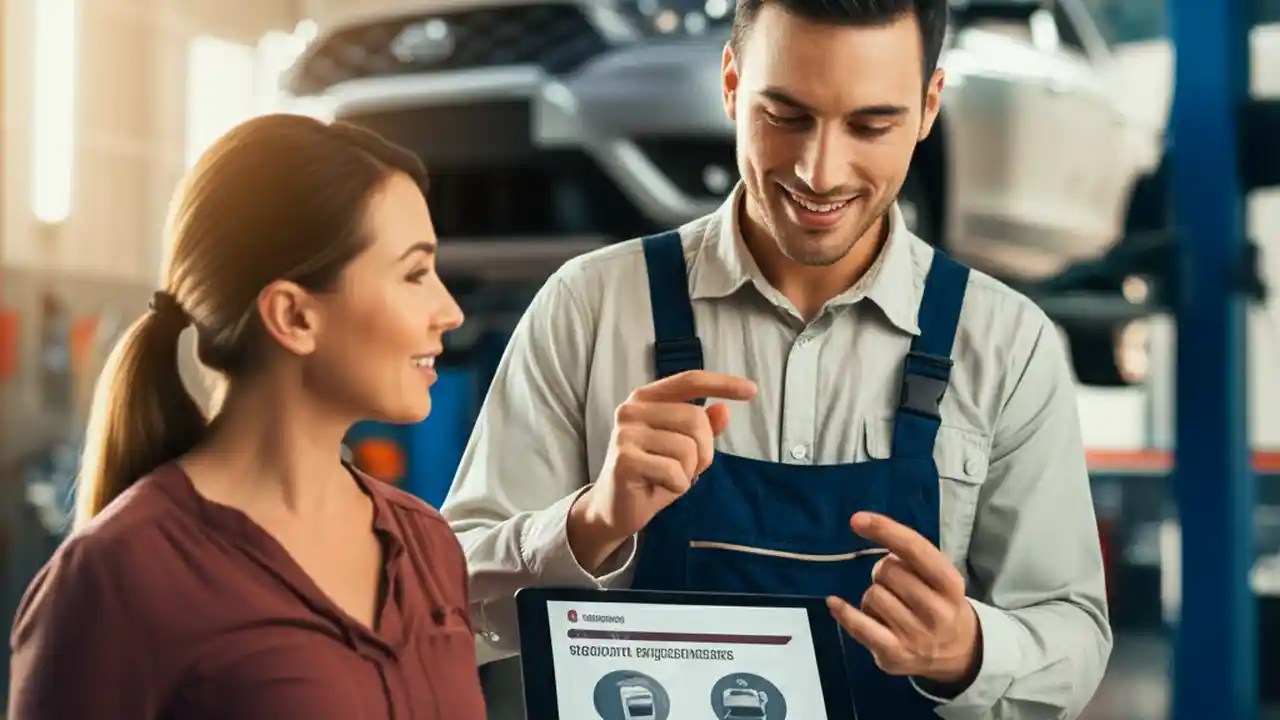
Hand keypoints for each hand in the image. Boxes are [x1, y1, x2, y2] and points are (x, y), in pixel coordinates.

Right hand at [568, 370, 756, 572]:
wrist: (613, 509)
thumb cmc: (652, 474)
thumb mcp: (683, 449)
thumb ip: (703, 428)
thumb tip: (724, 410)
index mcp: (645, 398)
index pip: (689, 381)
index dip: (721, 383)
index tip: (751, 390)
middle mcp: (632, 409)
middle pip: (695, 419)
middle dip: (704, 451)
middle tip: (688, 469)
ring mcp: (625, 434)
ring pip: (687, 448)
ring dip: (689, 472)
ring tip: (669, 478)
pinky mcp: (624, 460)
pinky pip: (674, 471)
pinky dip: (677, 486)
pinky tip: (660, 487)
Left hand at [827, 512, 980, 687]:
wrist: (957, 654)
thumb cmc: (939, 603)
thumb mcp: (939, 577)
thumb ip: (911, 554)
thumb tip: (863, 525)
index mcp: (951, 584)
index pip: (915, 549)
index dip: (885, 530)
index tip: (857, 519)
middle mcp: (938, 611)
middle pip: (889, 571)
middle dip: (883, 571)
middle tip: (896, 586)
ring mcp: (916, 636)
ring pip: (872, 595)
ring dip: (873, 596)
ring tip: (890, 608)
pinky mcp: (895, 654)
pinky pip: (860, 626)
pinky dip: (844, 612)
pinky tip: (834, 602)